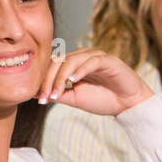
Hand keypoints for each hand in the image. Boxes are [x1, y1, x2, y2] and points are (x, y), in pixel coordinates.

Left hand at [38, 48, 153, 116]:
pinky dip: (81, 70)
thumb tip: (33, 93)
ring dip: (62, 77)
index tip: (38, 99)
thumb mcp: (74, 98)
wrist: (128, 105)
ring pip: (72, 60)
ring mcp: (95, 57)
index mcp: (72, 64)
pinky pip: (91, 61)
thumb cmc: (102, 100)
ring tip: (57, 92)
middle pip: (59, 62)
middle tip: (46, 96)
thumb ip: (56, 93)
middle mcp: (82, 57)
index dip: (43, 81)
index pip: (52, 66)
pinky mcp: (108, 60)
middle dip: (49, 80)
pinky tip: (73, 80)